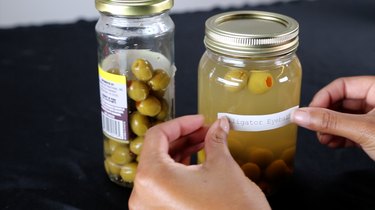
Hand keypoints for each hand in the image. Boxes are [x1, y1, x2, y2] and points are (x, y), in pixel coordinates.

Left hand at [128, 115, 269, 209]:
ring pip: (160, 168)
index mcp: (153, 178)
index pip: (157, 136)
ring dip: (182, 151)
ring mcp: (151, 207)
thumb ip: (215, 139)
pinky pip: (164, 184)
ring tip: (204, 142)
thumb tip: (218, 125)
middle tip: (204, 129)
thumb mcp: (223, 166)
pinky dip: (179, 169)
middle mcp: (144, 195)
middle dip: (183, 137)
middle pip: (157, 151)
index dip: (181, 123)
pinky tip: (198, 160)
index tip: (198, 120)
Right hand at [291, 76, 374, 159]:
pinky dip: (340, 137)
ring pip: (344, 118)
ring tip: (325, 139)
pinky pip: (352, 130)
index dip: (322, 99)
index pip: (341, 85)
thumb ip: (331, 122)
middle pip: (340, 102)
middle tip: (316, 129)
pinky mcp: (374, 133)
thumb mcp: (363, 130)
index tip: (309, 113)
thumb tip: (301, 115)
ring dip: (330, 130)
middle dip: (325, 118)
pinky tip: (334, 143)